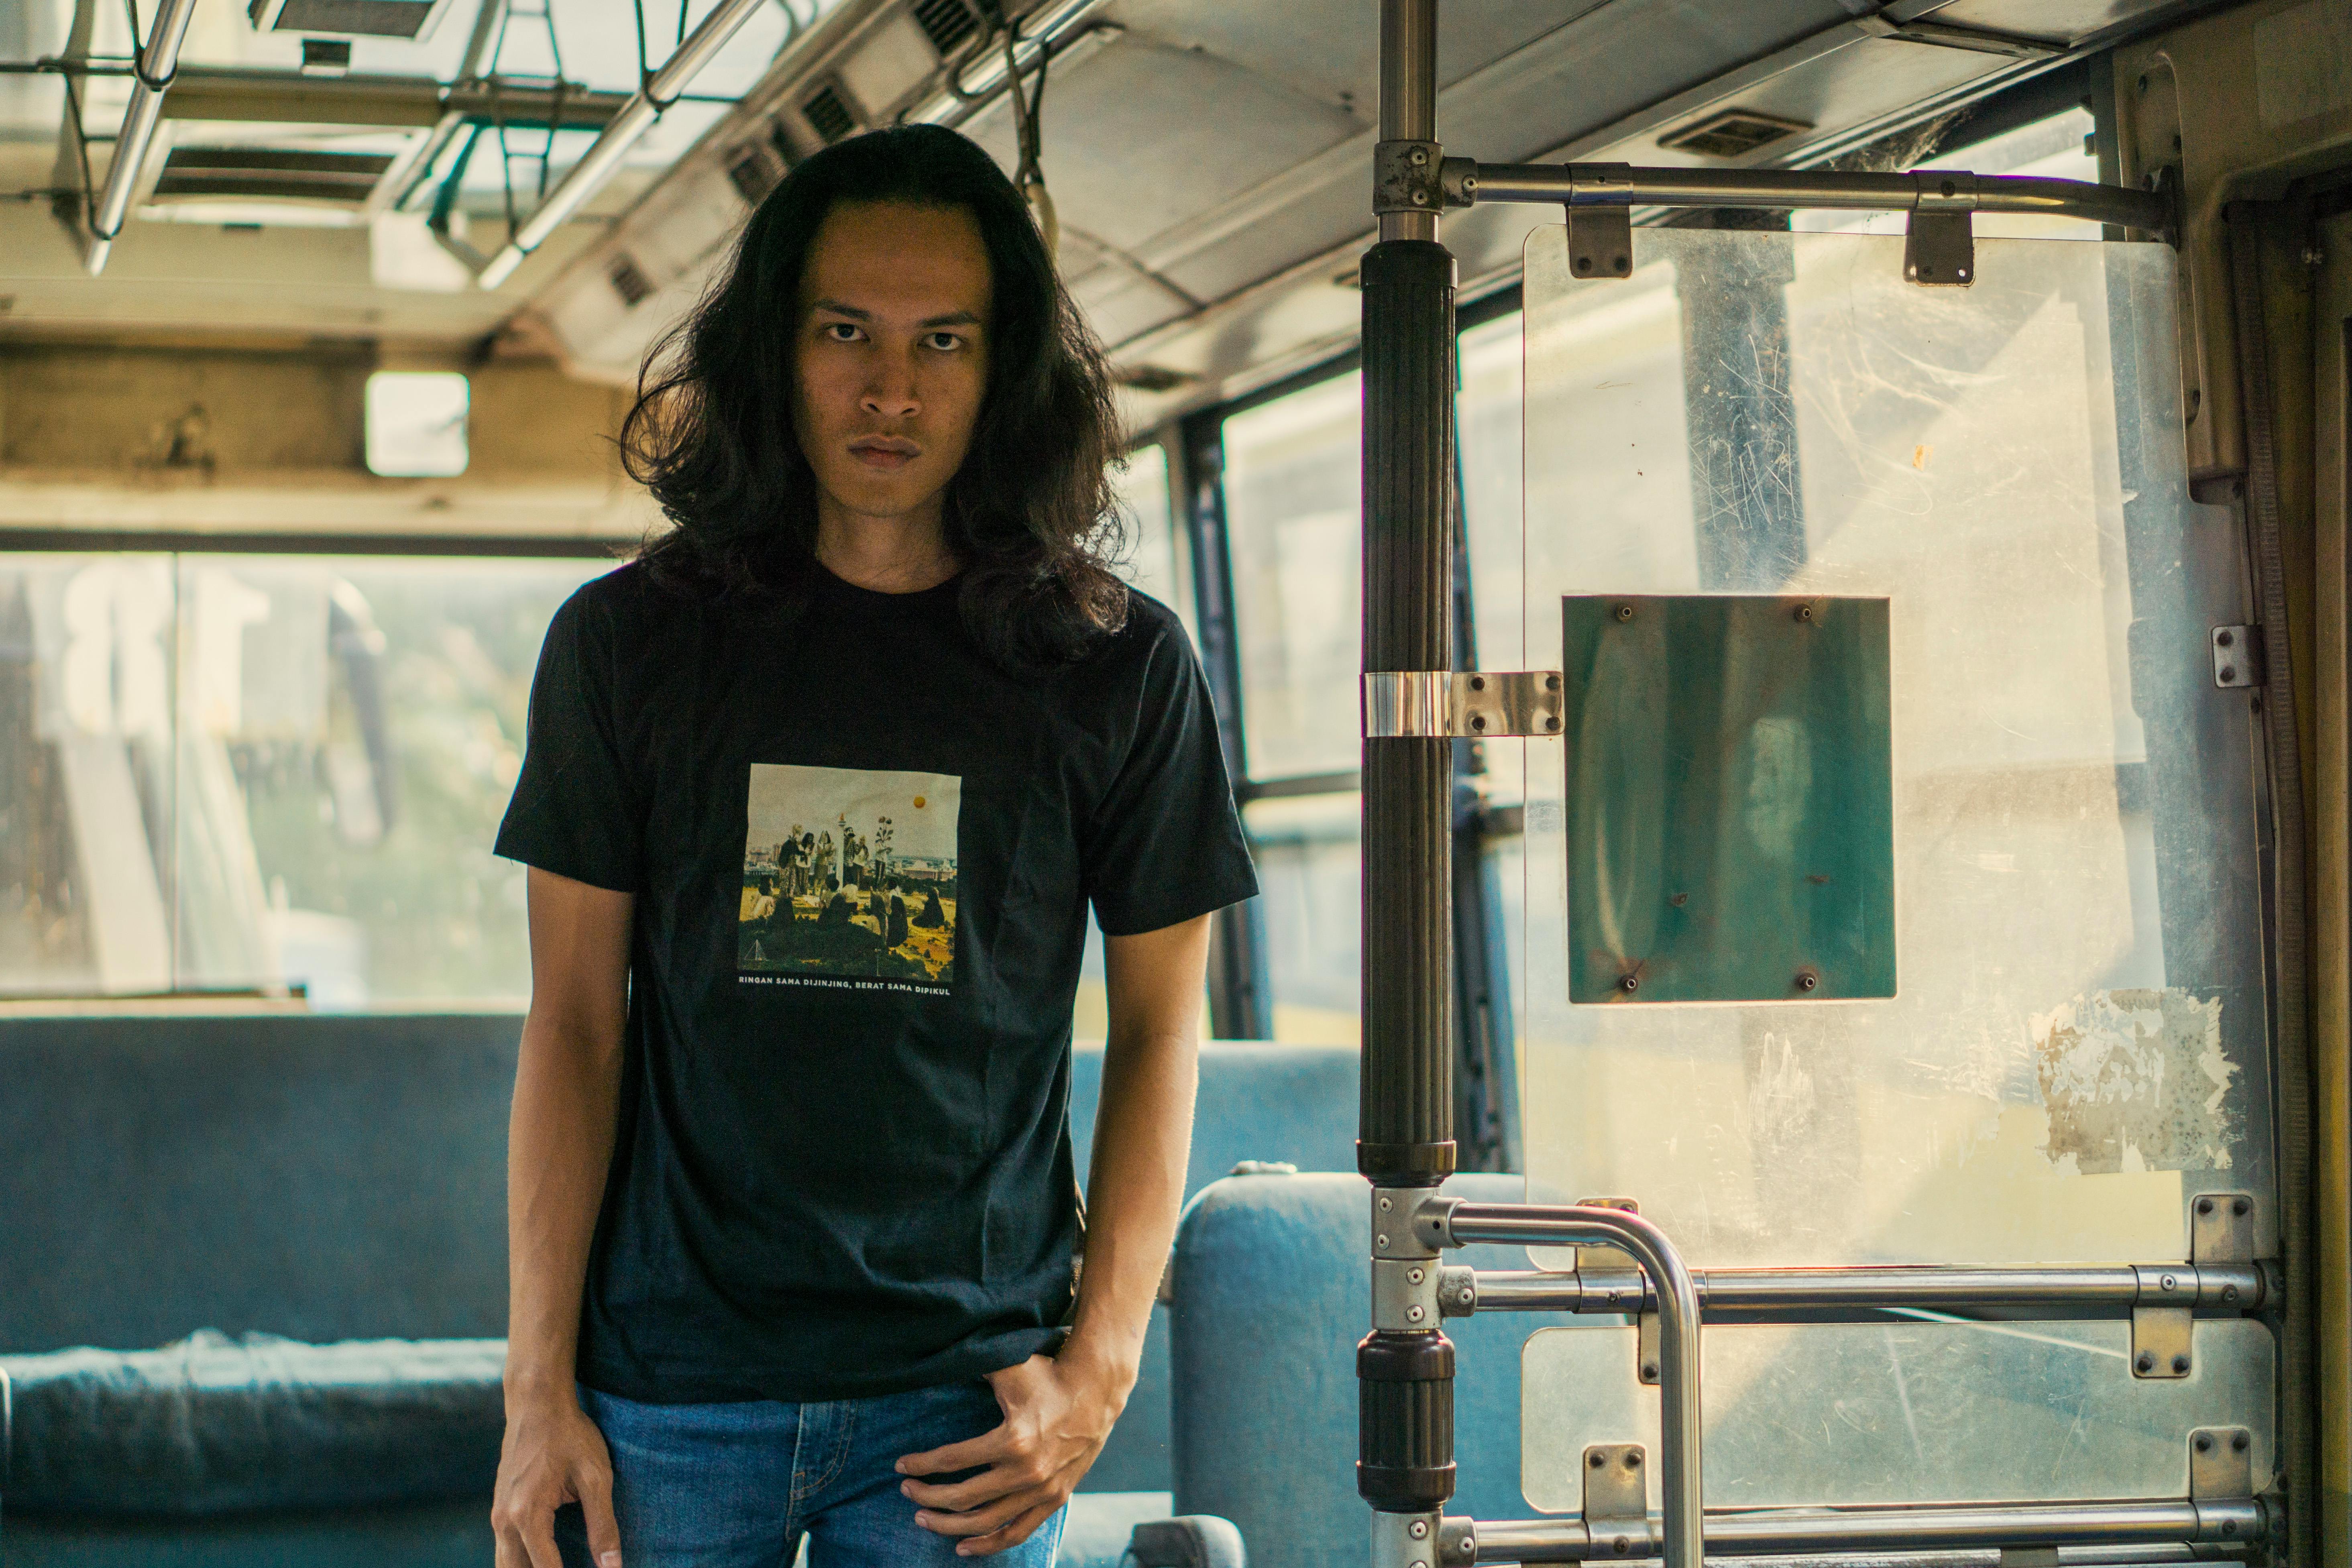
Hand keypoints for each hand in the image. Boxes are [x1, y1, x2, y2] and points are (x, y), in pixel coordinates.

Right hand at [492, 1388, 621, 1567]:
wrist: (536, 1403)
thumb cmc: (570, 1435)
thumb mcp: (595, 1477)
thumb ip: (603, 1525)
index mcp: (528, 1516)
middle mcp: (505, 1521)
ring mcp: (498, 1516)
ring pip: (506, 1566)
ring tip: (561, 1566)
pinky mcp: (500, 1509)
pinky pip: (505, 1550)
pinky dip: (523, 1563)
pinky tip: (546, 1561)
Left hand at [895, 1353, 1126, 1555]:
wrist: (1097, 1391)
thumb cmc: (1049, 1376)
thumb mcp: (1011, 1368)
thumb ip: (975, 1365)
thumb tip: (938, 1358)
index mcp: (1013, 1440)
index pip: (953, 1459)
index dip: (922, 1464)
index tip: (901, 1465)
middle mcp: (1027, 1472)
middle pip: (963, 1497)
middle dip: (927, 1497)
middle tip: (907, 1491)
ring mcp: (1042, 1490)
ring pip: (985, 1522)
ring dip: (949, 1525)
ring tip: (924, 1519)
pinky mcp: (1055, 1500)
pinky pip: (1017, 1532)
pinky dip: (989, 1544)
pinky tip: (963, 1546)